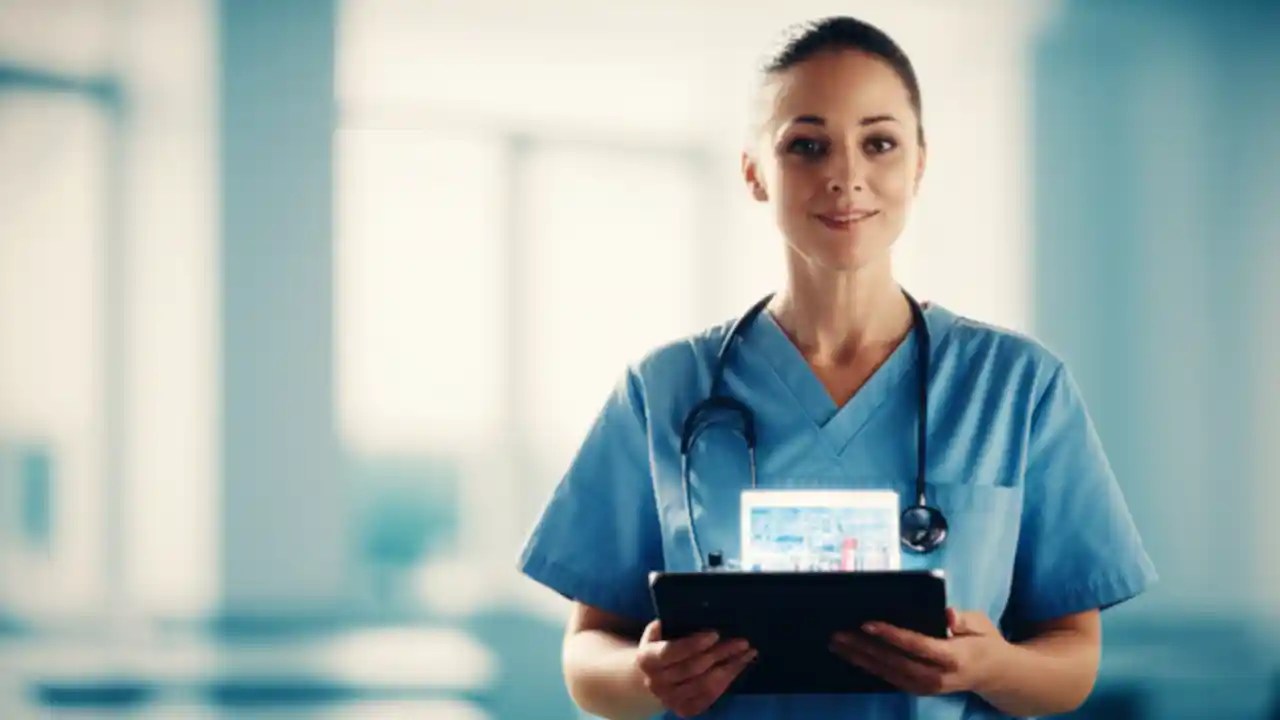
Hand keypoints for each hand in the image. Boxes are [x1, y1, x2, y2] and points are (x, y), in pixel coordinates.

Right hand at [635, 620, 756, 717]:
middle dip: (720, 654)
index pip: (670, 652)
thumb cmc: (660, 645)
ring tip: (747, 654)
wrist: (650, 676)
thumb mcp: (657, 631)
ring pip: (704, 685)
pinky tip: (738, 667)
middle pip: (692, 668)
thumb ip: (668, 622)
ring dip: (729, 668)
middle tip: (742, 642)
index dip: (692, 644)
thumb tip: (692, 610)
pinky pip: (709, 698)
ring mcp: (669, 699)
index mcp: (646, 659)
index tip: (715, 634)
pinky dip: (726, 682)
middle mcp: (655, 682)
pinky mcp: (683, 709)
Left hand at [829, 608, 1008, 695]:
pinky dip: (869, 667)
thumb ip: (963, 619)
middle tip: (839, 634)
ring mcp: (927, 688)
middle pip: (895, 662)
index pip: (917, 645)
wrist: (994, 675)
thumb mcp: (981, 623)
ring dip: (860, 659)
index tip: (867, 623)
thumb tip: (947, 614)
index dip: (891, 635)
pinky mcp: (919, 690)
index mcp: (953, 657)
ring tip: (837, 644)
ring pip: (888, 673)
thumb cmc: (984, 641)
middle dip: (865, 648)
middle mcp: (937, 677)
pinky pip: (890, 679)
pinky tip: (851, 656)